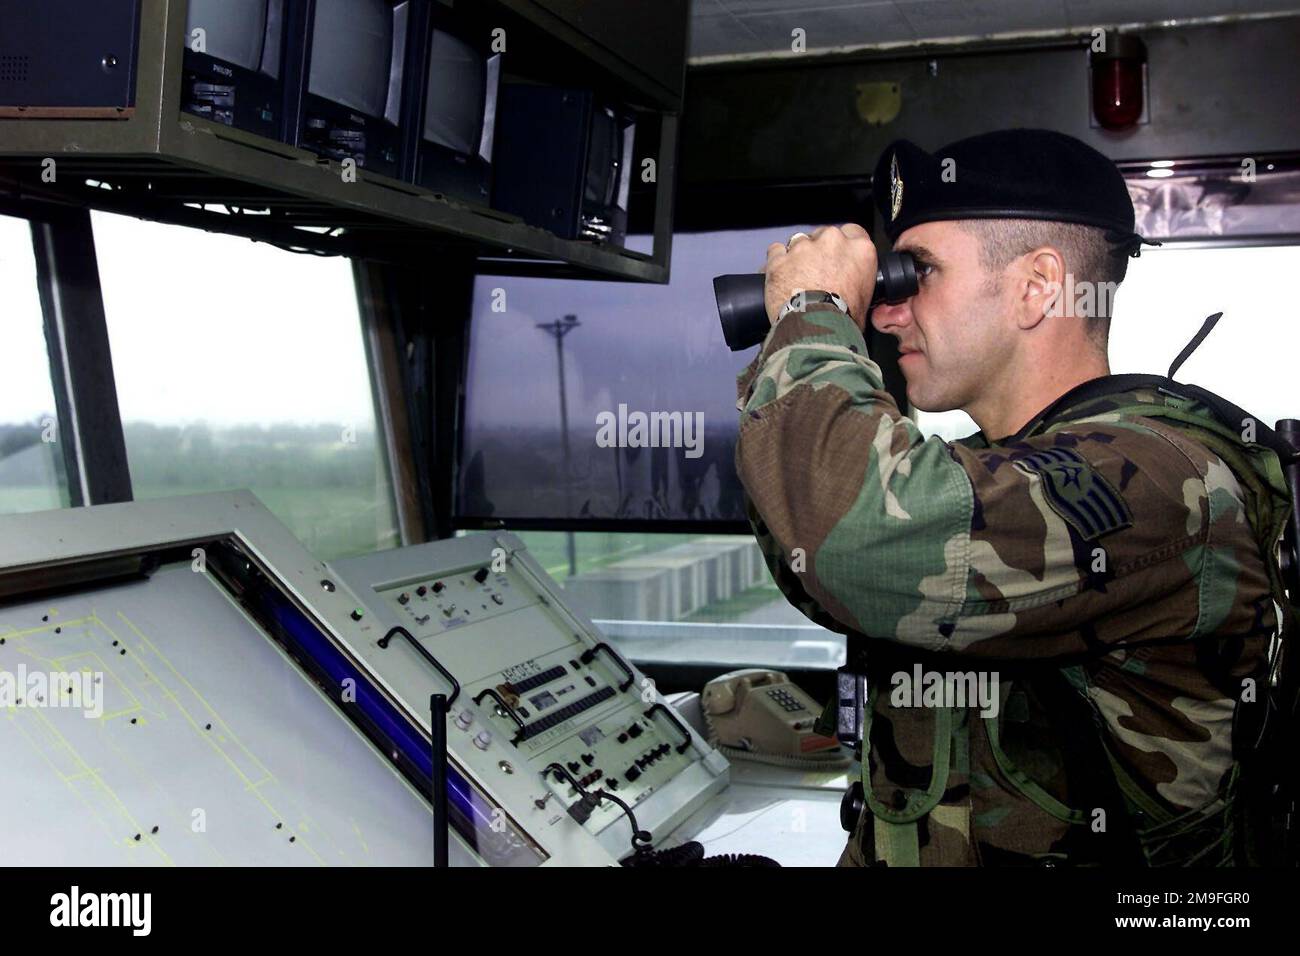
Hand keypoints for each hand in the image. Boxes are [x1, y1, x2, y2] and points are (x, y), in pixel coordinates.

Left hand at [763, 224, 877, 328]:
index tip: (837, 255)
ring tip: (795, 278)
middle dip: (819, 250)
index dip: (843, 244)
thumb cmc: (843, 319)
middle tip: (816, 272)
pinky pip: (775, 251)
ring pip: (799, 241)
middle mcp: (833, 241)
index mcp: (859, 250)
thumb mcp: (865, 299)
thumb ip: (858, 281)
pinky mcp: (780, 258)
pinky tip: (779, 276)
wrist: (816, 329)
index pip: (853, 231)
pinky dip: (776, 261)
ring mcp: (804, 247)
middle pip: (824, 234)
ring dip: (797, 255)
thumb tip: (852, 291)